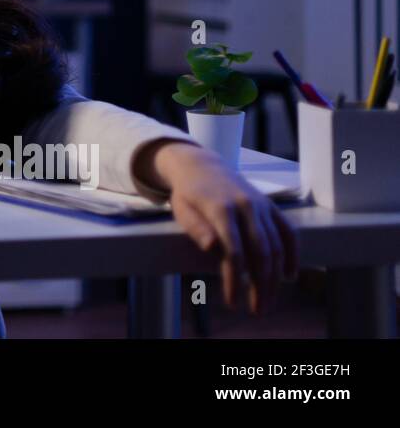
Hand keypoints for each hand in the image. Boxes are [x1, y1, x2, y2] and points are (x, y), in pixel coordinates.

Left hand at [138, 140, 298, 313]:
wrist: (201, 165)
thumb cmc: (188, 194)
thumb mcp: (182, 210)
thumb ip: (196, 229)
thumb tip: (212, 247)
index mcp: (221, 209)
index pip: (234, 252)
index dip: (235, 280)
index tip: (232, 303)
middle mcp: (246, 206)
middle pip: (261, 253)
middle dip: (261, 285)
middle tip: (258, 310)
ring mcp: (261, 206)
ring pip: (277, 246)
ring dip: (275, 277)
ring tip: (268, 300)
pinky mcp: (271, 206)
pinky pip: (288, 232)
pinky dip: (292, 254)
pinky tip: (289, 275)